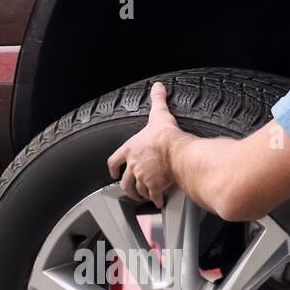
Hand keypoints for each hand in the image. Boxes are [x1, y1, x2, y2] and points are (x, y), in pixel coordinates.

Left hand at [107, 82, 186, 206]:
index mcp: (130, 149)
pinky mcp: (154, 186)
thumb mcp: (158, 114)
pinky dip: (155, 200)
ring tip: (143, 197)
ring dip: (139, 195)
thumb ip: (157, 100)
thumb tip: (158, 87)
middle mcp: (134, 165)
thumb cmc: (165, 136)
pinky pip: (153, 196)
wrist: (176, 151)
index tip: (113, 173)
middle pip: (124, 181)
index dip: (113, 168)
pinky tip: (159, 201)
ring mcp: (143, 177)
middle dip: (126, 187)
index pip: (114, 161)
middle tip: (129, 190)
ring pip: (136, 190)